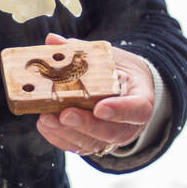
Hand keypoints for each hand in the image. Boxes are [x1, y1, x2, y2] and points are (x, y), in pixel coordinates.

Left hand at [35, 33, 154, 156]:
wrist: (128, 89)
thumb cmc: (119, 71)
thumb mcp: (110, 57)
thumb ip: (83, 52)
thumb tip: (52, 40)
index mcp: (141, 100)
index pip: (137, 110)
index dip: (119, 111)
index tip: (99, 108)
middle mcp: (129, 125)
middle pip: (111, 132)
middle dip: (86, 125)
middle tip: (65, 114)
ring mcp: (112, 137)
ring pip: (92, 143)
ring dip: (67, 133)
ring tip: (46, 119)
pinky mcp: (95, 143)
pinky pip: (78, 147)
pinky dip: (60, 138)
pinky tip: (45, 126)